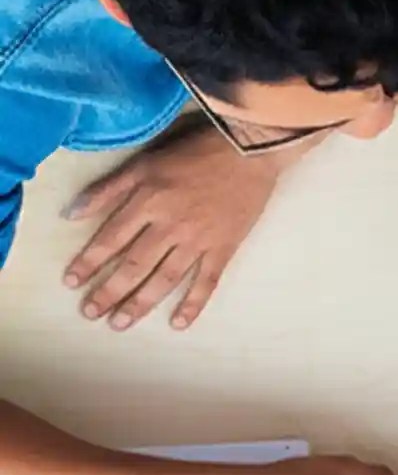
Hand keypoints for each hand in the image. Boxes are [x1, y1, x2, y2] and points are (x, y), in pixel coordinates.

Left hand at [62, 119, 285, 330]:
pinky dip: (193, 303)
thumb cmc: (196, 152)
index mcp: (149, 201)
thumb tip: (71, 214)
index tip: (72, 281)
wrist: (250, 151)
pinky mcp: (224, 248)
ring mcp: (199, 240)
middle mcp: (171, 225)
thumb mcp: (145, 162)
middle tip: (91, 312)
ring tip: (120, 323)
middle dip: (110, 291)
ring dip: (141, 303)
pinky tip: (179, 323)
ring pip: (165, 278)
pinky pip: (207, 281)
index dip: (89, 262)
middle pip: (135, 265)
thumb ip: (108, 189)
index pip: (111, 239)